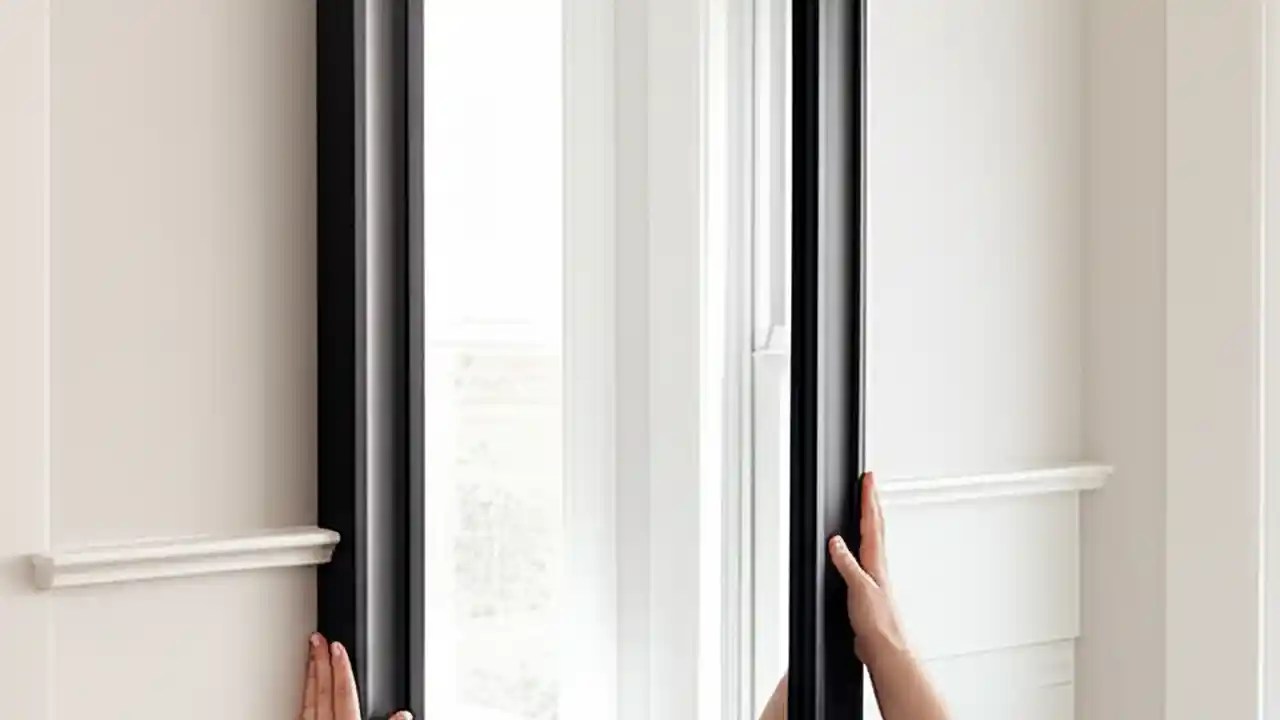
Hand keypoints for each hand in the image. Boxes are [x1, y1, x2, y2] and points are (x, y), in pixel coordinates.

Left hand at [299, 633, 411, 719]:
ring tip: (310, 656)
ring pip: (308, 700)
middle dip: (322, 662)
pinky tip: (303, 690)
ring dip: (310, 676)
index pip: (344, 692)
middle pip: (323, 691)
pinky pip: (300, 712)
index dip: (342, 667)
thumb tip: (404, 715)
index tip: (337, 647)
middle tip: (318, 640)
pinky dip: (303, 697)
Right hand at [828, 472, 907, 667]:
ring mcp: (874, 576)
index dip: (869, 498)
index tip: (868, 477)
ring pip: (871, 540)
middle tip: (869, 482)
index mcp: (876, 561)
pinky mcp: (868, 589)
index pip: (872, 522)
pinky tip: (853, 548)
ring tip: (866, 506)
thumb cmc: (879, 623)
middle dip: (871, 502)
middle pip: (875, 526)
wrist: (886, 648)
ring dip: (869, 520)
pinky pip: (863, 558)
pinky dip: (859, 545)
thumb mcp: (859, 589)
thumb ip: (847, 564)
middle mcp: (878, 565)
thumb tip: (835, 541)